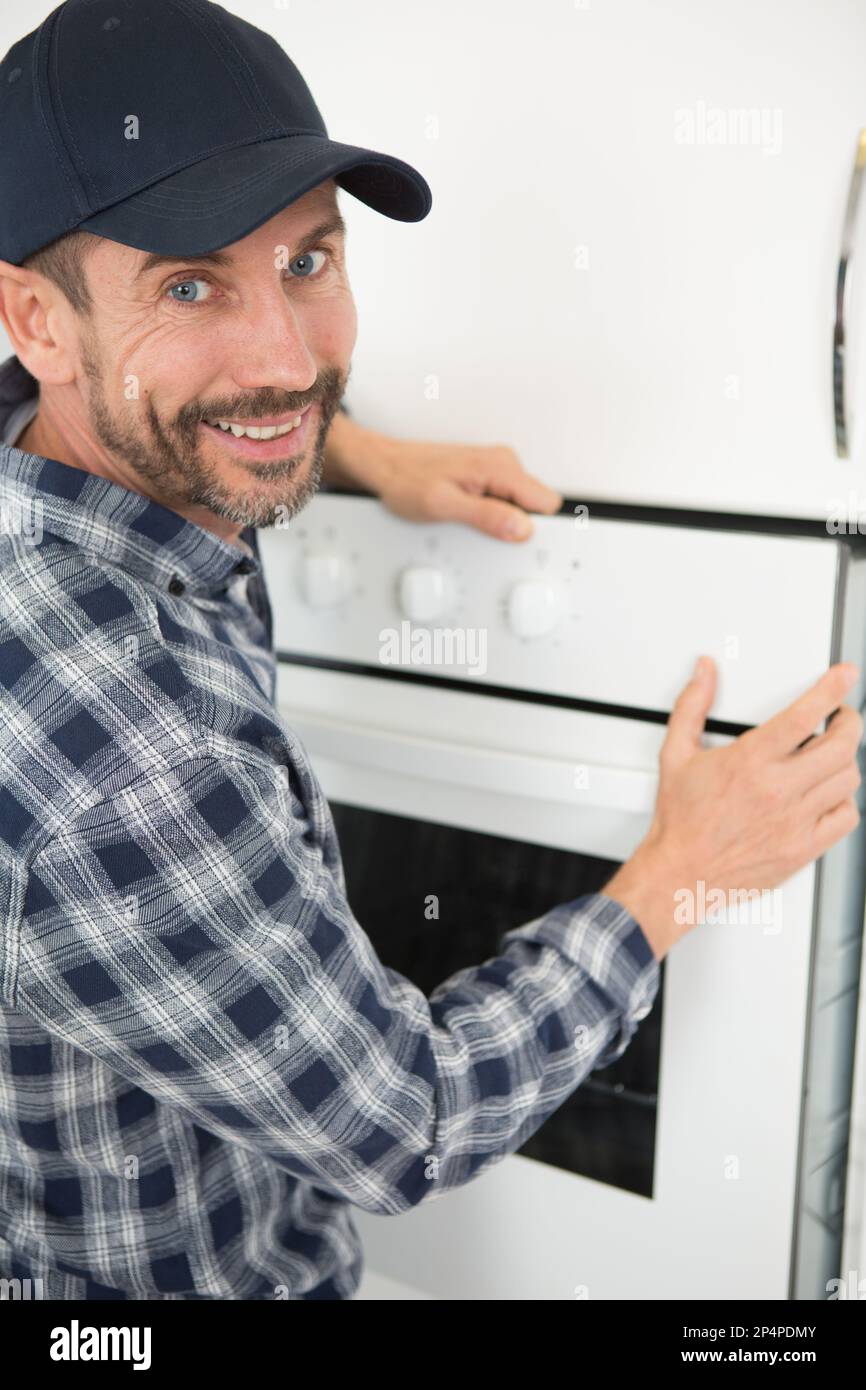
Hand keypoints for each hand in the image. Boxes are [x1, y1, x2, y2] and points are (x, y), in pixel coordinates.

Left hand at [322, 411, 561, 541]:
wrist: (386, 466)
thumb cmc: (407, 480)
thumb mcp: (444, 506)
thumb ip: (487, 517)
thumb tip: (521, 528)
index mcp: (500, 467)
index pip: (546, 504)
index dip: (532, 527)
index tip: (511, 539)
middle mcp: (503, 463)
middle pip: (536, 505)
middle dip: (516, 524)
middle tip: (481, 529)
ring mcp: (496, 468)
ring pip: (521, 504)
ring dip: (500, 518)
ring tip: (467, 517)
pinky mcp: (487, 476)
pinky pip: (506, 499)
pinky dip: (491, 511)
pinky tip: (466, 511)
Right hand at [603, 657, 862, 960]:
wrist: (680, 874)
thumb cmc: (680, 821)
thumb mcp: (676, 754)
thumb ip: (692, 706)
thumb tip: (704, 673)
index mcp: (749, 762)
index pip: (804, 715)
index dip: (832, 689)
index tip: (844, 675)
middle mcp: (776, 790)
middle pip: (840, 745)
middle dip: (847, 722)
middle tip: (839, 718)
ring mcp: (794, 821)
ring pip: (847, 778)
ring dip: (846, 759)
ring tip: (832, 754)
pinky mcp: (803, 848)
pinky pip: (846, 817)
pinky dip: (845, 799)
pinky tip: (829, 793)